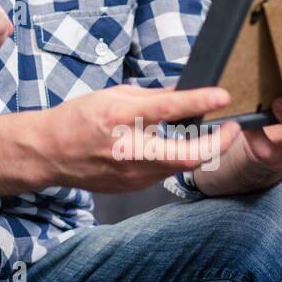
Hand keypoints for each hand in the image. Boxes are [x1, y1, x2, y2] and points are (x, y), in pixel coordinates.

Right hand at [32, 84, 241, 191]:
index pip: (167, 109)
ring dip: (196, 150)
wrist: (49, 153)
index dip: (199, 101)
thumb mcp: (112, 96)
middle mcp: (128, 149)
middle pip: (186, 155)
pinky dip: (173, 158)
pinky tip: (170, 147)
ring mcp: (131, 174)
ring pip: (178, 165)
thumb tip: (183, 94)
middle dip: (217, 143)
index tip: (222, 96)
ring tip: (204, 133)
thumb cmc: (77, 120)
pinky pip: (162, 172)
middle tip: (232, 129)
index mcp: (120, 117)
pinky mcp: (132, 187)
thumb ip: (150, 97)